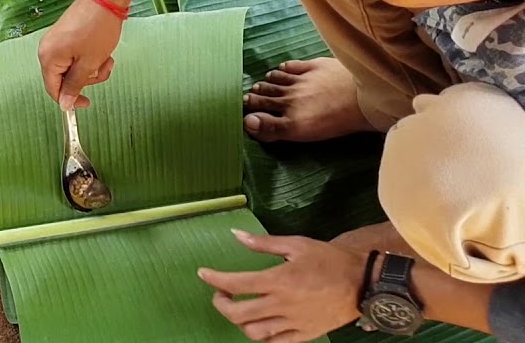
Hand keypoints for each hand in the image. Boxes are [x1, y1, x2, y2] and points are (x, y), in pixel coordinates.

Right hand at [38, 0, 120, 108]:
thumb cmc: (97, 29)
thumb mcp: (89, 63)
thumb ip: (74, 85)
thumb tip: (64, 103)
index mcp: (48, 57)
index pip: (53, 89)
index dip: (70, 99)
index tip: (87, 102)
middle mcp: (47, 49)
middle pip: (63, 78)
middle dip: (86, 78)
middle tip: (103, 69)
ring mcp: (56, 41)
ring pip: (72, 68)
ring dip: (91, 68)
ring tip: (106, 58)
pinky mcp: (65, 35)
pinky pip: (74, 55)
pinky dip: (89, 57)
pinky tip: (101, 50)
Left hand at [199, 230, 363, 342]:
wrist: (364, 283)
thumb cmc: (330, 260)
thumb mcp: (296, 245)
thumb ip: (264, 244)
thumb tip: (236, 235)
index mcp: (278, 281)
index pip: (236, 284)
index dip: (214, 279)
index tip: (203, 274)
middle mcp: (282, 305)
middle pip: (239, 314)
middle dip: (222, 304)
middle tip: (221, 293)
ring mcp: (293, 323)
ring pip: (254, 332)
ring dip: (240, 321)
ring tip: (240, 308)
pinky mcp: (305, 335)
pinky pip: (276, 342)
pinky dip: (263, 336)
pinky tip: (260, 324)